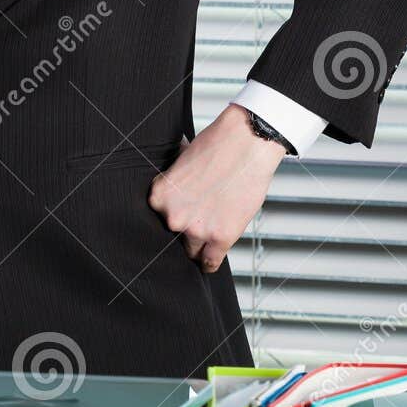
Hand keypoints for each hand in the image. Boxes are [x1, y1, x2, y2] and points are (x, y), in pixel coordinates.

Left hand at [147, 104, 285, 273]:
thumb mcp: (180, 162)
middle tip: (198, 221)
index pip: (159, 219)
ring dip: (199, 245)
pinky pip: (210, 261)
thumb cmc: (217, 145)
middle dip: (185, 228)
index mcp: (159, 197)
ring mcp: (196, 229)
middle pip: (174, 235)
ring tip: (206, 239)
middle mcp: (173, 216)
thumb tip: (173, 197)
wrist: (247, 143)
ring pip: (192, 250)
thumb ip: (174, 186)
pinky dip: (210, 263)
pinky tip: (209, 263)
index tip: (180, 218)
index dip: (172, 216)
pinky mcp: (221, 236)